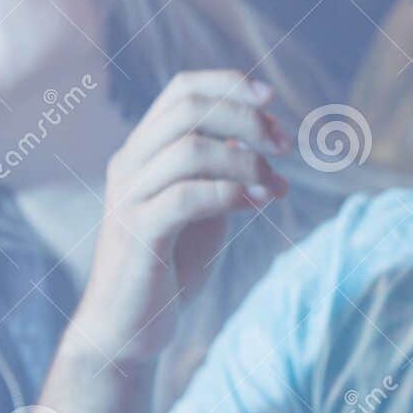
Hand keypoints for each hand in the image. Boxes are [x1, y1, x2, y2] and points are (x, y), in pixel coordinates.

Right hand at [68, 70, 292, 363]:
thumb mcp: (201, 202)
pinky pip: (187, 197)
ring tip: (275, 187)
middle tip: (284, 147)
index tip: (272, 99)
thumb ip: (220, 165)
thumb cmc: (169, 262)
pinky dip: (231, 194)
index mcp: (143, 149)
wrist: (128, 328)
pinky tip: (256, 206)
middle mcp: (130, 164)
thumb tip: (259, 132)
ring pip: (190, 150)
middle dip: (247, 119)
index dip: (229, 84)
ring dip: (247, 162)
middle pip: (189, 110)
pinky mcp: (137, 234)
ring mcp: (129, 197)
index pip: (182, 89)